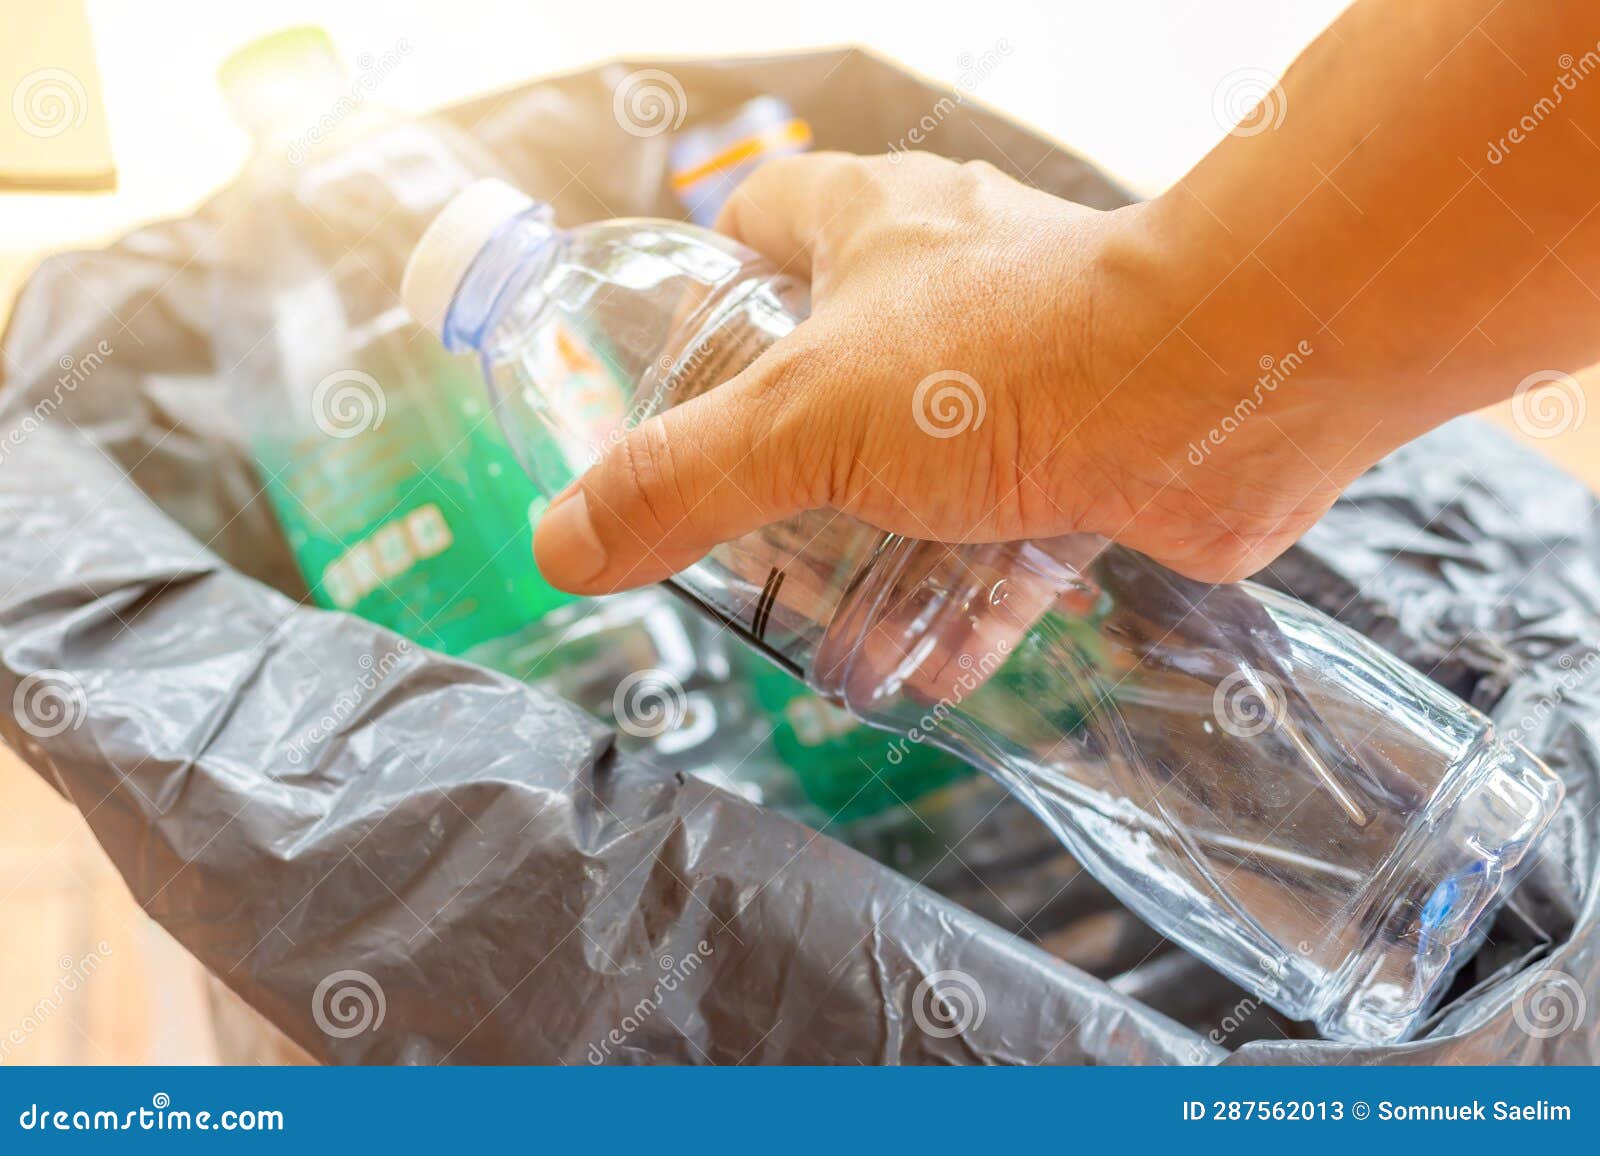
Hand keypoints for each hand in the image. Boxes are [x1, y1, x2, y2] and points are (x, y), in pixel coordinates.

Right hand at [534, 151, 1352, 592]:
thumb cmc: (1008, 356)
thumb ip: (676, 482)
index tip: (674, 373)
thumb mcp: (799, 420)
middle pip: (835, 370)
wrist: (1224, 382)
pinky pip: (1012, 535)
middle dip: (787, 470)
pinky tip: (933, 668)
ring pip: (925, 467)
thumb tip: (562, 543)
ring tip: (831, 635)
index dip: (708, 285)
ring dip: (879, 555)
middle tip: (744, 548)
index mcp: (869, 234)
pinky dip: (972, 601)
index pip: (762, 220)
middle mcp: (948, 290)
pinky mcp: (1090, 451)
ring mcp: (1024, 374)